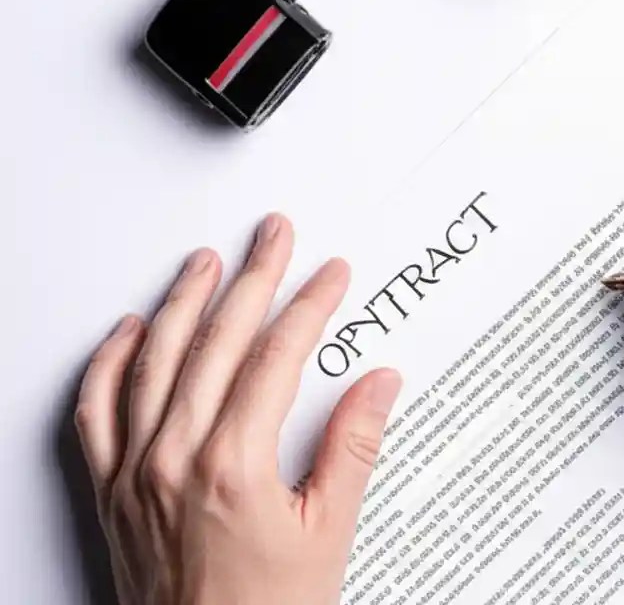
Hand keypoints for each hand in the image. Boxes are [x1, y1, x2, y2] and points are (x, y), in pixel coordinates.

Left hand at [75, 214, 401, 604]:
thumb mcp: (327, 533)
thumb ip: (351, 449)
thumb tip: (378, 385)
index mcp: (233, 468)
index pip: (276, 359)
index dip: (307, 307)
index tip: (330, 276)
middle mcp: (174, 460)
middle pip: (216, 344)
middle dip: (252, 280)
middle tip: (275, 238)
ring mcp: (135, 472)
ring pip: (155, 363)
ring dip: (183, 303)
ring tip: (207, 262)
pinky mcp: (112, 491)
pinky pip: (96, 411)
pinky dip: (110, 363)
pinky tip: (130, 331)